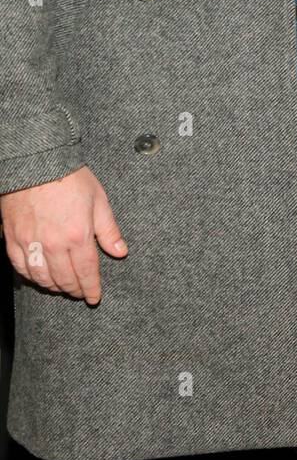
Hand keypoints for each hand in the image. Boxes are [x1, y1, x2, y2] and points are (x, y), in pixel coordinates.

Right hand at [0, 166, 127, 303]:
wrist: (37, 162)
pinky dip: (31, 277)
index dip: (91, 288)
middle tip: (80, 293)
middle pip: (64, 279)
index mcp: (77, 235)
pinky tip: (39, 277)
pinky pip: (21, 267)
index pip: (87, 272)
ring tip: (62, 287)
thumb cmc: (70, 178)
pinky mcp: (13, 239)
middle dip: (74, 289)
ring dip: (54, 286)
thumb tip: (120, 252)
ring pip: (42, 278)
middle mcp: (53, 244)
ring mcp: (31, 243)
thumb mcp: (99, 200)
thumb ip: (109, 230)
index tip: (94, 297)